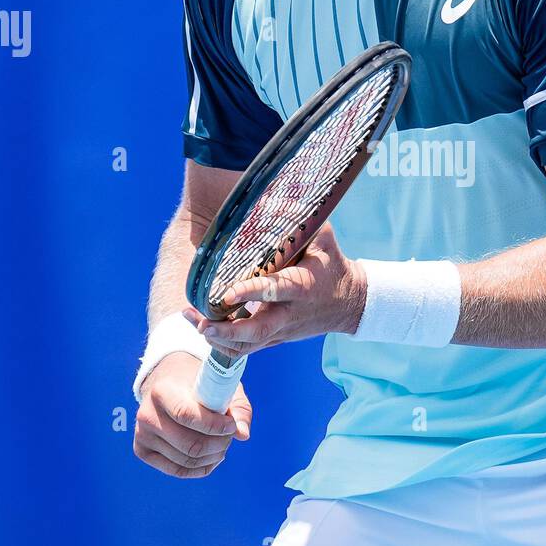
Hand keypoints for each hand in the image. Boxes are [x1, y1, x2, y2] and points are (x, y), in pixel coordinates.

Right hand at [134, 352, 250, 477]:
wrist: (169, 383)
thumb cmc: (199, 384)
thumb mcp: (221, 386)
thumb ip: (237, 407)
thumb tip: (243, 434)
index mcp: (162, 391)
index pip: (187, 416)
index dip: (214, 426)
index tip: (231, 424)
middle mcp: (146, 414)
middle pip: (189, 444)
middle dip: (219, 444)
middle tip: (230, 435)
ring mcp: (142, 435)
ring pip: (186, 460)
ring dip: (214, 456)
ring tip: (223, 443)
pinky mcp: (142, 451)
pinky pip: (177, 470)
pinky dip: (202, 468)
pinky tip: (214, 457)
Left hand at [182, 223, 366, 357]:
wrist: (350, 304)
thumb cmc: (332, 266)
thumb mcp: (324, 239)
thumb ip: (301, 221)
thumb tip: (276, 195)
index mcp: (301, 287)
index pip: (273, 290)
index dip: (249, 293)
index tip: (227, 293)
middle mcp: (289, 314)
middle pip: (257, 331)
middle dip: (227, 331)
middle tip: (201, 323)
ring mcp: (282, 331)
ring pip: (248, 346)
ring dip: (219, 340)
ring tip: (194, 325)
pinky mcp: (275, 339)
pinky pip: (247, 349)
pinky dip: (224, 345)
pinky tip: (205, 331)